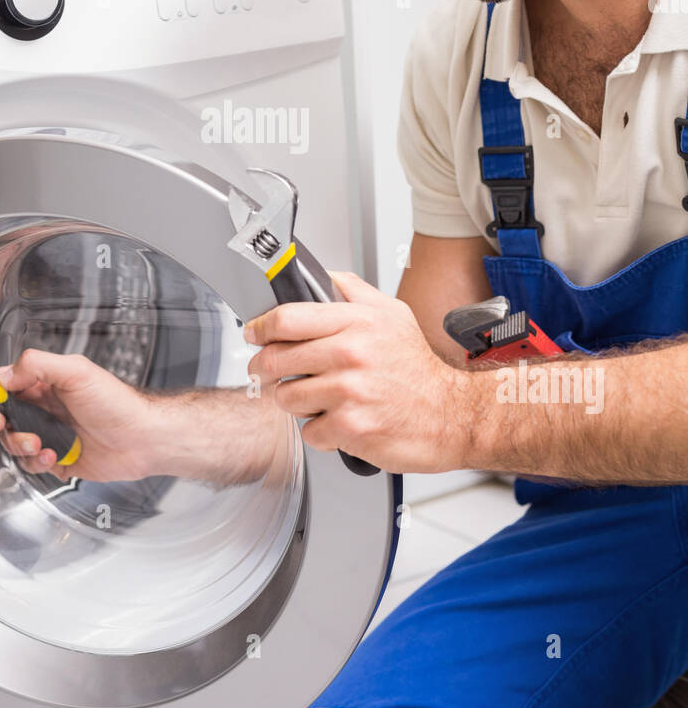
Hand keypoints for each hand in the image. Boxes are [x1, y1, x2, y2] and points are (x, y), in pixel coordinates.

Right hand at [0, 349, 160, 482]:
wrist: (143, 439)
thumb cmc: (118, 403)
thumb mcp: (77, 372)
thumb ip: (37, 366)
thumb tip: (6, 374)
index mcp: (48, 383)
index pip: (6, 382)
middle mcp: (47, 408)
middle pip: (4, 415)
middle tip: (4, 423)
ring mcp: (52, 434)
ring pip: (15, 442)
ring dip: (20, 444)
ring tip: (40, 442)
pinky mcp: (58, 460)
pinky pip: (32, 464)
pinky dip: (38, 461)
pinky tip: (55, 455)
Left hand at [243, 270, 469, 473]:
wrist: (452, 414)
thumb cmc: (418, 368)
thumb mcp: (392, 314)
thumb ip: (353, 290)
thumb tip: (320, 276)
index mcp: (356, 322)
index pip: (286, 318)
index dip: (260, 327)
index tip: (254, 334)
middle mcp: (350, 354)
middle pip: (275, 359)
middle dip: (266, 369)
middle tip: (273, 372)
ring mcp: (348, 391)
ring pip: (287, 398)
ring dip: (297, 402)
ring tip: (321, 398)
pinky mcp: (350, 427)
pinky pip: (308, 431)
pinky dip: (320, 431)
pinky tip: (341, 420)